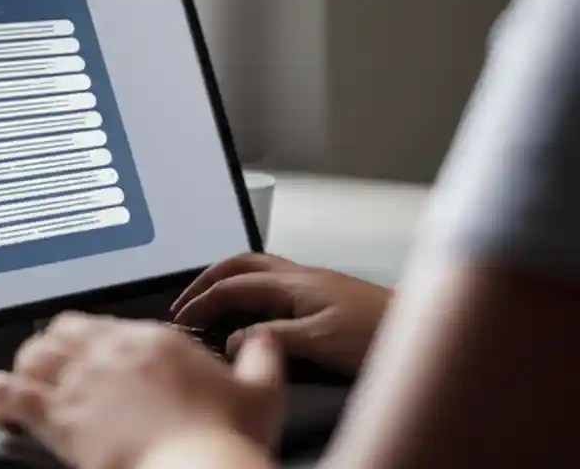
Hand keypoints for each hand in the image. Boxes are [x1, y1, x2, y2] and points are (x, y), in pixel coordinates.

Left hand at [0, 312, 282, 468]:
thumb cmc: (226, 442)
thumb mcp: (261, 392)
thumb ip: (262, 359)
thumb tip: (263, 341)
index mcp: (154, 343)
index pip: (107, 325)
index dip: (95, 340)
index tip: (96, 359)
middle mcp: (110, 354)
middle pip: (63, 331)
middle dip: (55, 347)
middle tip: (55, 370)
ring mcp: (81, 383)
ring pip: (33, 355)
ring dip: (26, 367)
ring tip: (25, 385)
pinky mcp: (59, 418)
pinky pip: (10, 394)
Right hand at [171, 253, 391, 375]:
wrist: (422, 330)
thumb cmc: (375, 335)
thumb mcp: (318, 342)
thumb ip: (272, 338)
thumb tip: (231, 339)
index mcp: (293, 282)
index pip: (233, 285)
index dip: (203, 302)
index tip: (183, 321)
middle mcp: (300, 275)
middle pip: (241, 263)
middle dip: (208, 279)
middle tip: (187, 302)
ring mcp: (314, 282)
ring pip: (258, 269)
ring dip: (229, 280)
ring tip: (211, 300)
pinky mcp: (325, 294)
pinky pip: (274, 281)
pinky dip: (250, 289)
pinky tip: (252, 310)